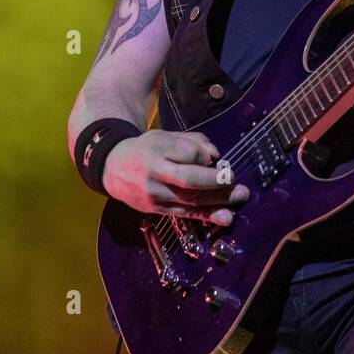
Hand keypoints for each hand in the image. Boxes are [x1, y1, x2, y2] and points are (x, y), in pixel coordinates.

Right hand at [101, 130, 249, 224]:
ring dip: (219, 201)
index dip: (205, 155)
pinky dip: (207, 216)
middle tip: (234, 179)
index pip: (188, 152)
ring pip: (190, 200)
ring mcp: (155, 194)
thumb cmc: (146, 149)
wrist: (113, 168)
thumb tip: (215, 155)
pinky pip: (185, 214)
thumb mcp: (164, 136)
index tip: (214, 157)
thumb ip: (191, 141)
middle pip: (190, 179)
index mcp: (157, 148)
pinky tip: (225, 217)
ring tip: (240, 197)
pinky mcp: (157, 210)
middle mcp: (154, 172)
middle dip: (217, 181)